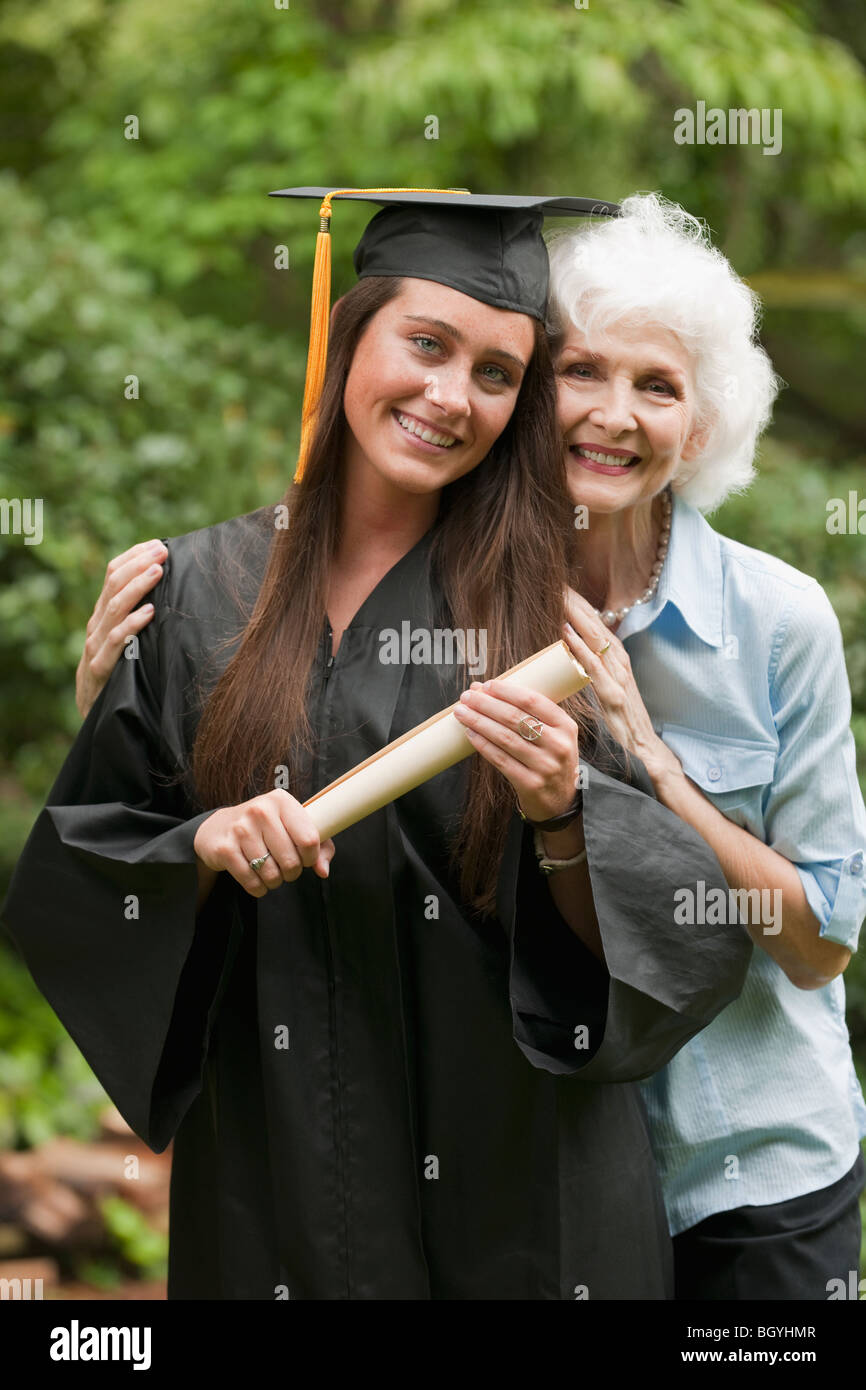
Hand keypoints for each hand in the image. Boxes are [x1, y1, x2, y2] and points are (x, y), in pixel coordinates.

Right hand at [76, 540, 165, 717]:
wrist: (96, 714)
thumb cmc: (120, 674)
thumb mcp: (128, 641)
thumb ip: (140, 618)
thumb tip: (171, 594)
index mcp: (104, 614)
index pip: (113, 575)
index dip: (133, 557)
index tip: (158, 544)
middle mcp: (97, 624)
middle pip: (113, 584)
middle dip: (138, 564)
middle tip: (163, 550)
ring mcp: (96, 645)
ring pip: (114, 607)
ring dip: (138, 586)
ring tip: (158, 571)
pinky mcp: (101, 667)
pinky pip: (116, 641)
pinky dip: (133, 624)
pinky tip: (150, 612)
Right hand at [193, 788, 335, 898]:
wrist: (219, 827)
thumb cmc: (264, 828)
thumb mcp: (293, 826)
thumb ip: (319, 846)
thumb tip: (323, 871)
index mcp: (282, 801)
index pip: (309, 839)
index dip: (311, 857)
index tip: (304, 858)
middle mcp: (260, 810)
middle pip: (291, 860)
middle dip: (292, 872)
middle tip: (286, 868)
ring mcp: (240, 829)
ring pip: (271, 874)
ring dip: (275, 881)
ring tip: (270, 872)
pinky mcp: (225, 849)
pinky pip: (252, 882)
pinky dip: (258, 888)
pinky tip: (256, 878)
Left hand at [452, 679, 579, 822]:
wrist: (560, 801)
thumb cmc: (550, 759)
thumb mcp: (553, 734)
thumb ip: (529, 714)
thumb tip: (484, 690)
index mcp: (566, 726)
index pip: (533, 701)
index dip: (506, 691)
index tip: (486, 685)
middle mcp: (558, 745)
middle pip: (515, 718)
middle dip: (486, 704)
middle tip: (467, 696)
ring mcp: (545, 766)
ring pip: (505, 738)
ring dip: (479, 722)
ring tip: (462, 712)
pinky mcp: (530, 784)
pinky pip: (500, 760)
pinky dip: (483, 745)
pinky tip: (470, 734)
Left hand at [562, 586, 679, 781]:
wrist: (644, 751)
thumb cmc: (622, 721)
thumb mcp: (608, 689)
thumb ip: (593, 672)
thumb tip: (568, 656)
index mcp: (617, 661)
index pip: (596, 625)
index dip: (579, 605)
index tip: (561, 587)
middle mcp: (620, 664)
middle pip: (596, 625)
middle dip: (576, 603)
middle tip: (556, 582)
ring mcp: (618, 679)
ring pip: (596, 640)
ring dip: (576, 617)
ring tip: (558, 596)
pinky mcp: (613, 697)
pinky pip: (594, 668)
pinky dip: (580, 648)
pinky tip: (565, 634)